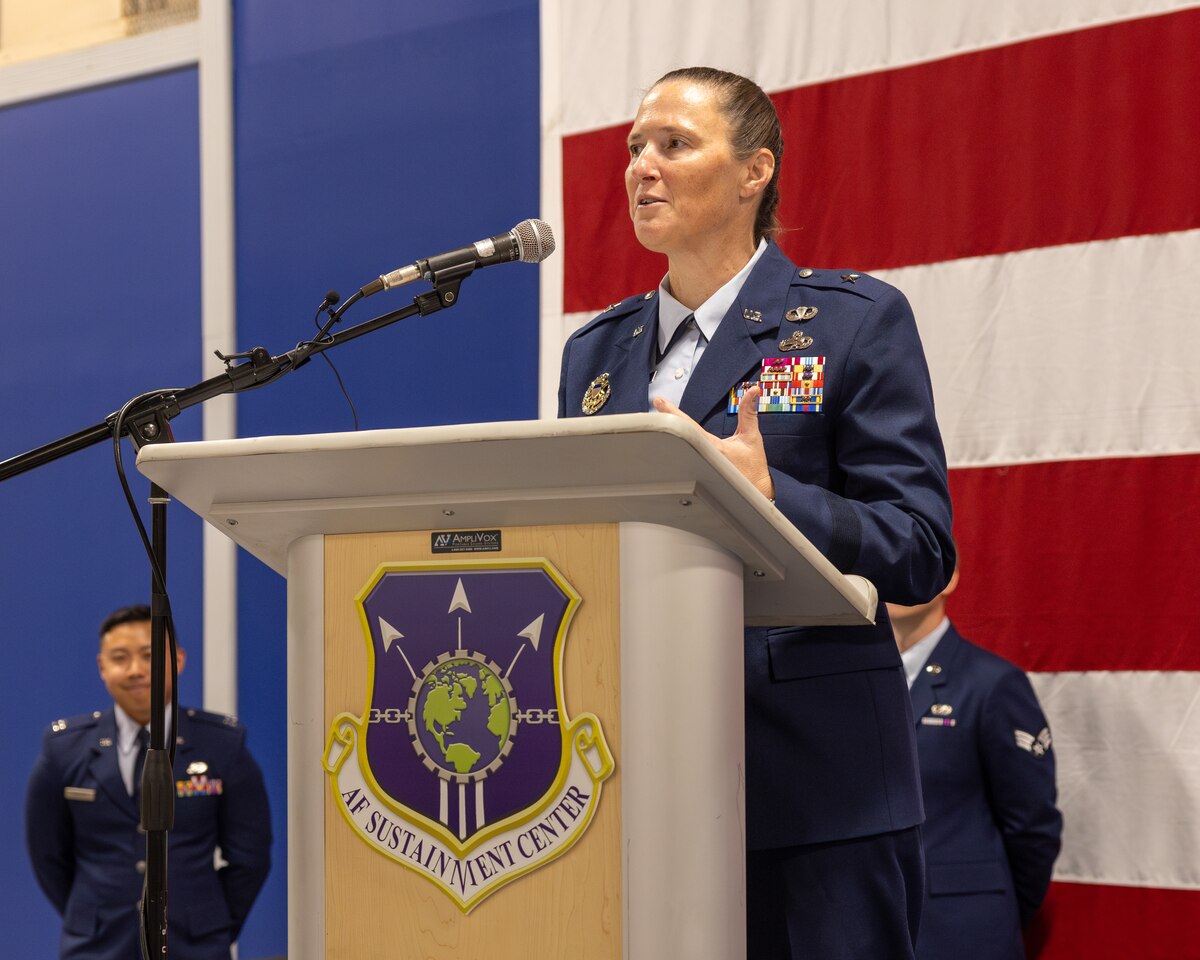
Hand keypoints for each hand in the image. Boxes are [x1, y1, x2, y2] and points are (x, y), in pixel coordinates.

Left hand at [653, 384, 774, 499]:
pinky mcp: (699, 471)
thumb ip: (748, 413)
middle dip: (668, 418)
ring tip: (659, 416)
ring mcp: (699, 466)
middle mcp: (703, 457)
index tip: (660, 402)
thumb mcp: (751, 437)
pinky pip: (684, 456)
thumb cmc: (753, 467)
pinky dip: (677, 444)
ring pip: (680, 446)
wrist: (755, 491)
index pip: (690, 426)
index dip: (674, 413)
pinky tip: (668, 437)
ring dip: (671, 432)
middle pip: (681, 435)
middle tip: (657, 403)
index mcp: (714, 448)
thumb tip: (753, 391)